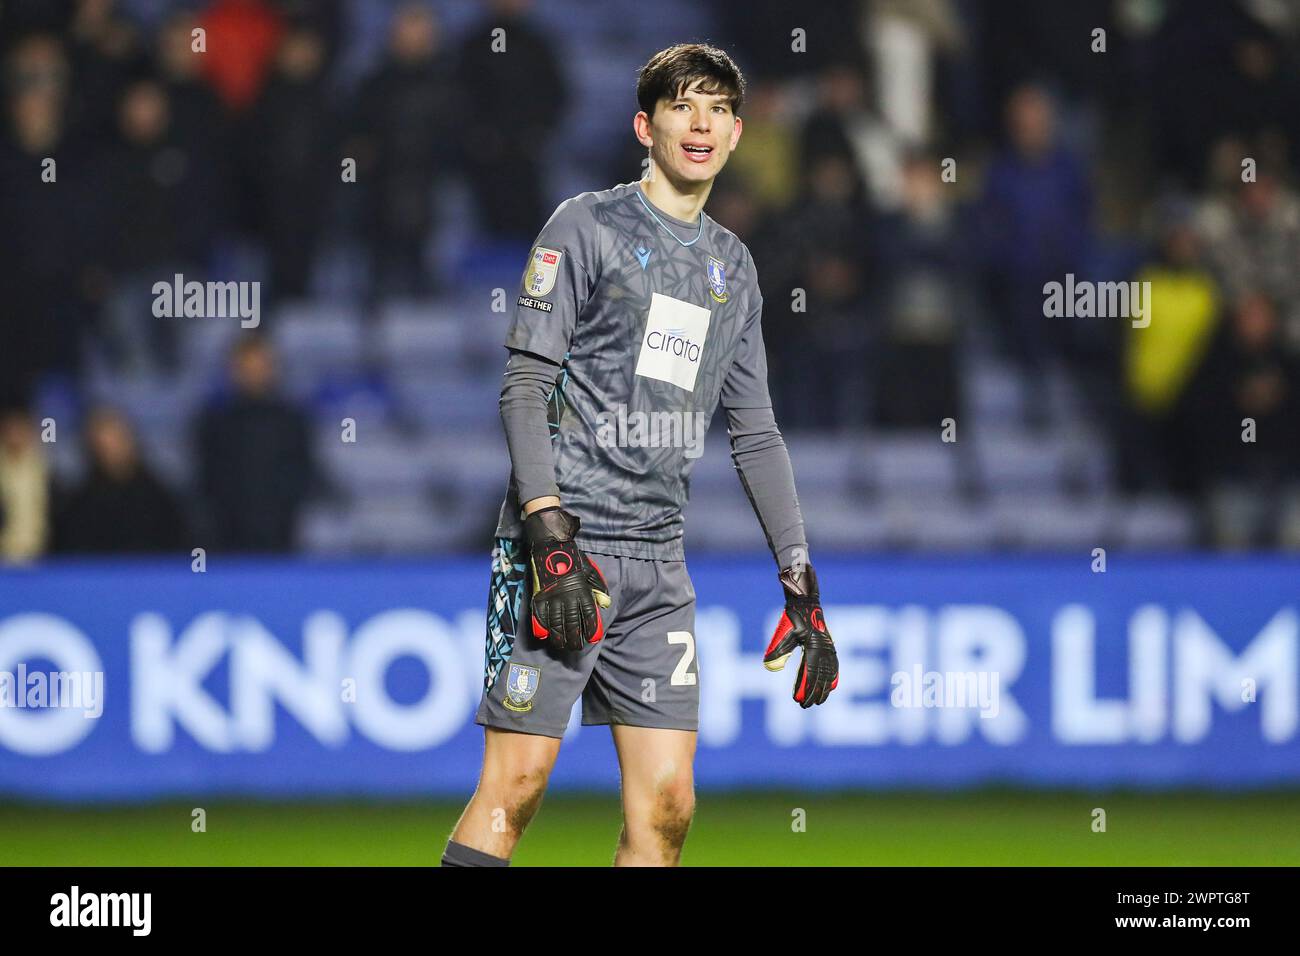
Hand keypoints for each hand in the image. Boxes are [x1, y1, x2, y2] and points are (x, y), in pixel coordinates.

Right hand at [524, 506, 610, 651]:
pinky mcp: (539, 597)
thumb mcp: (590, 571)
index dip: (591, 630)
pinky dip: (542, 628)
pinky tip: (545, 636)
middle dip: (574, 639)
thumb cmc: (573, 559)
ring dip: (559, 638)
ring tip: (562, 646)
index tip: (592, 638)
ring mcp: (552, 598)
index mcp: (582, 592)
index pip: (588, 616)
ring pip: (556, 625)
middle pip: (572, 625)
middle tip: (575, 648)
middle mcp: (568, 598)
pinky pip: (540, 617)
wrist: (551, 547)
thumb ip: (598, 588)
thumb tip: (606, 604)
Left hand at [763, 563, 837, 706]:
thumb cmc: (793, 617)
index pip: (811, 675)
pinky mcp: (830, 647)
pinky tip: (830, 687)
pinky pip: (834, 666)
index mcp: (815, 648)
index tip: (800, 702)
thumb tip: (768, 666)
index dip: (806, 690)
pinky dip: (832, 678)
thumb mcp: (784, 633)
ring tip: (818, 701)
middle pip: (821, 678)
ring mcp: (829, 649)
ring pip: (829, 674)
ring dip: (824, 689)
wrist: (806, 603)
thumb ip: (778, 650)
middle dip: (814, 694)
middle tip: (806, 706)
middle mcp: (825, 650)